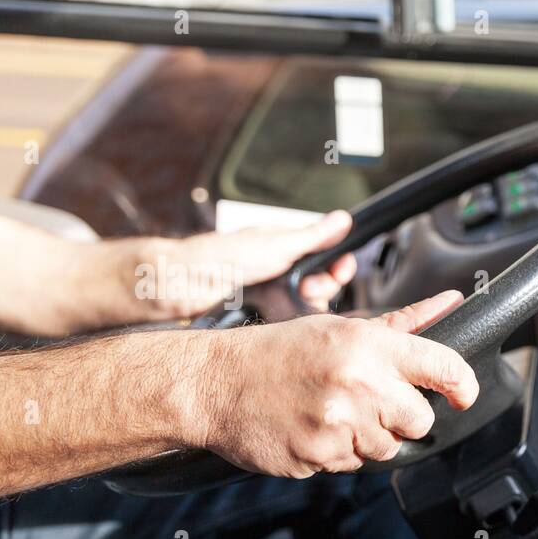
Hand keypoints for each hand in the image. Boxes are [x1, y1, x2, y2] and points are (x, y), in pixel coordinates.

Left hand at [142, 211, 357, 320]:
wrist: (193, 283)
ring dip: (310, 304)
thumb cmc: (229, 256)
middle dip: (324, 285)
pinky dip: (296, 318)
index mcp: (290, 247)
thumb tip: (344, 219)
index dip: (339, 265)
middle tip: (309, 287)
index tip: (341, 269)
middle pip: (324, 283)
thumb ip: (315, 236)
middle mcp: (286, 270)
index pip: (329, 257)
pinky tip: (288, 316)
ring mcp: (278, 293)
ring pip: (312, 305)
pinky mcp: (269, 313)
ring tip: (295, 300)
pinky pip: (294, 320)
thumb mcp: (280, 243)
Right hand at [189, 290, 476, 477]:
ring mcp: (339, 424)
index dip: (463, 386)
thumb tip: (450, 304)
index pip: (444, 367)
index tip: (462, 394)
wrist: (214, 384)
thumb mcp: (339, 327)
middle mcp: (359, 384)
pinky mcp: (320, 456)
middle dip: (403, 416)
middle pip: (421, 420)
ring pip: (388, 448)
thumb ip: (403, 323)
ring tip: (332, 412)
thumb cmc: (278, 352)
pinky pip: (353, 464)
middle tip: (369, 401)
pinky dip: (338, 452)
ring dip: (368, 437)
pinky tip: (313, 428)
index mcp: (368, 346)